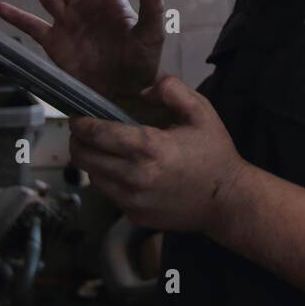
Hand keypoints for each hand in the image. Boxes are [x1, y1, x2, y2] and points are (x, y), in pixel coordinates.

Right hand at [0, 0, 164, 101]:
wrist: (126, 94)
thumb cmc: (144, 64)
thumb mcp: (151, 35)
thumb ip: (152, 8)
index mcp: (109, 0)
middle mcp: (86, 6)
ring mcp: (69, 23)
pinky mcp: (56, 43)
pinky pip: (33, 26)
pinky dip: (17, 17)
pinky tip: (1, 8)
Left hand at [68, 75, 250, 234]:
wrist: (227, 201)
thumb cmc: (215, 154)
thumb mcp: (201, 112)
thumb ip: (172, 90)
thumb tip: (144, 90)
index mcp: (149, 148)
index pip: (98, 134)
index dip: (82, 124)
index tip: (77, 116)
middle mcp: (135, 177)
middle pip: (85, 157)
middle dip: (78, 141)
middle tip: (83, 131)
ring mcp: (132, 200)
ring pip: (92, 177)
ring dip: (92, 161)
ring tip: (104, 149)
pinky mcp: (134, 215)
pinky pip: (109, 194)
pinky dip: (109, 180)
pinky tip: (123, 169)